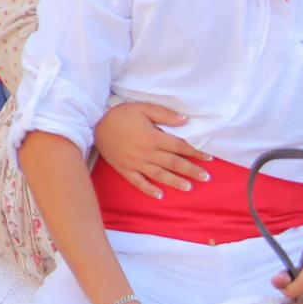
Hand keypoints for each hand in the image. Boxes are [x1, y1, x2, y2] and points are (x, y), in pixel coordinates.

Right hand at [94, 102, 211, 198]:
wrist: (94, 124)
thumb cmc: (120, 115)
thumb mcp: (143, 108)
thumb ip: (165, 114)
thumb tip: (186, 120)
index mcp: (153, 137)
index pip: (179, 146)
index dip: (195, 152)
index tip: (208, 158)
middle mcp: (147, 153)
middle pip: (173, 163)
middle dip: (191, 170)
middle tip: (206, 177)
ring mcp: (135, 163)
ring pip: (159, 175)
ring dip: (175, 182)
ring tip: (189, 187)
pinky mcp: (124, 169)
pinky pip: (138, 182)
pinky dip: (149, 190)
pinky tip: (159, 196)